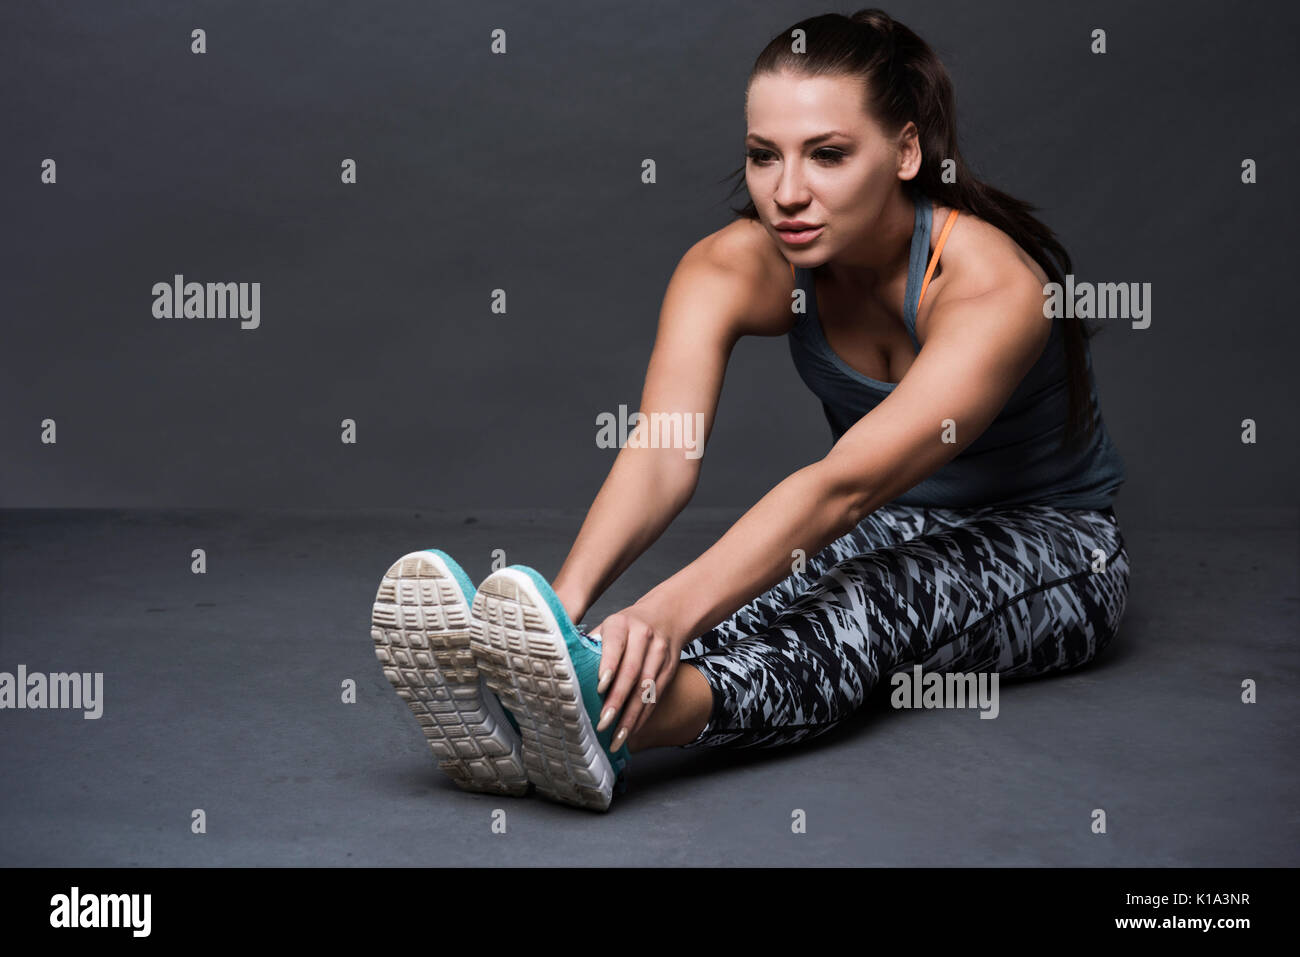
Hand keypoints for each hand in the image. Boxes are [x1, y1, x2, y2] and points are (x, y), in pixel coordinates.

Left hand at [589, 603, 679, 750]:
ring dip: (631, 716)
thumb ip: (591, 645)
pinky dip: (643, 716)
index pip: (616, 645)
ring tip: (617, 737)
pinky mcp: (670, 669)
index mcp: (622, 623)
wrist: (666, 615)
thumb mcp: (608, 626)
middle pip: (632, 672)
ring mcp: (659, 654)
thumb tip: (565, 671)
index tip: (599, 688)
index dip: (608, 666)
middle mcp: (643, 637)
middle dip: (617, 700)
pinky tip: (632, 730)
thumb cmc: (627, 625)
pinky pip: (656, 696)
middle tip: (603, 723)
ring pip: (646, 688)